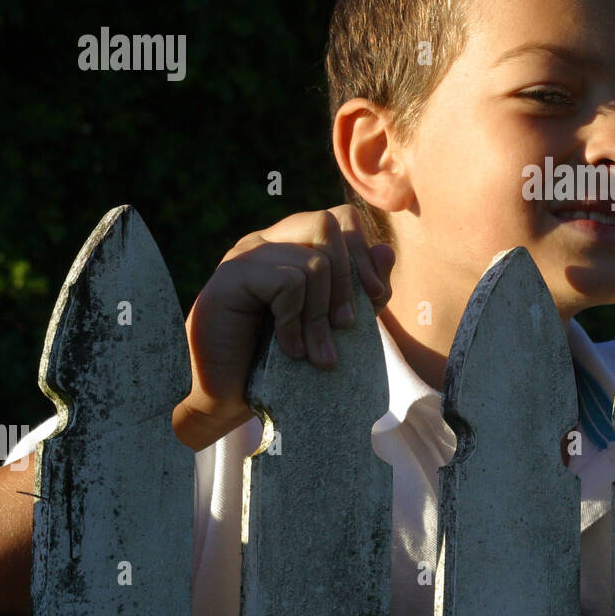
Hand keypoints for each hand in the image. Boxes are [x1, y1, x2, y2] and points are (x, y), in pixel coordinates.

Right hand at [174, 205, 395, 448]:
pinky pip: (288, 282)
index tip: (374, 297)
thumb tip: (386, 251)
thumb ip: (363, 291)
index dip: (363, 253)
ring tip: (314, 352)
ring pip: (313, 261)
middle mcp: (267, 240)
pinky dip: (295, 321)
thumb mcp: (336, 325)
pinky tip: (288, 348)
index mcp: (292, 244)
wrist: (228, 397)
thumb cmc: (281, 361)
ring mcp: (245, 254)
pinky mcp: (230, 276)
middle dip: (347, 281)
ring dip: (321, 315)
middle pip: (327, 224)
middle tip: (345, 327)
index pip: (340, 218)